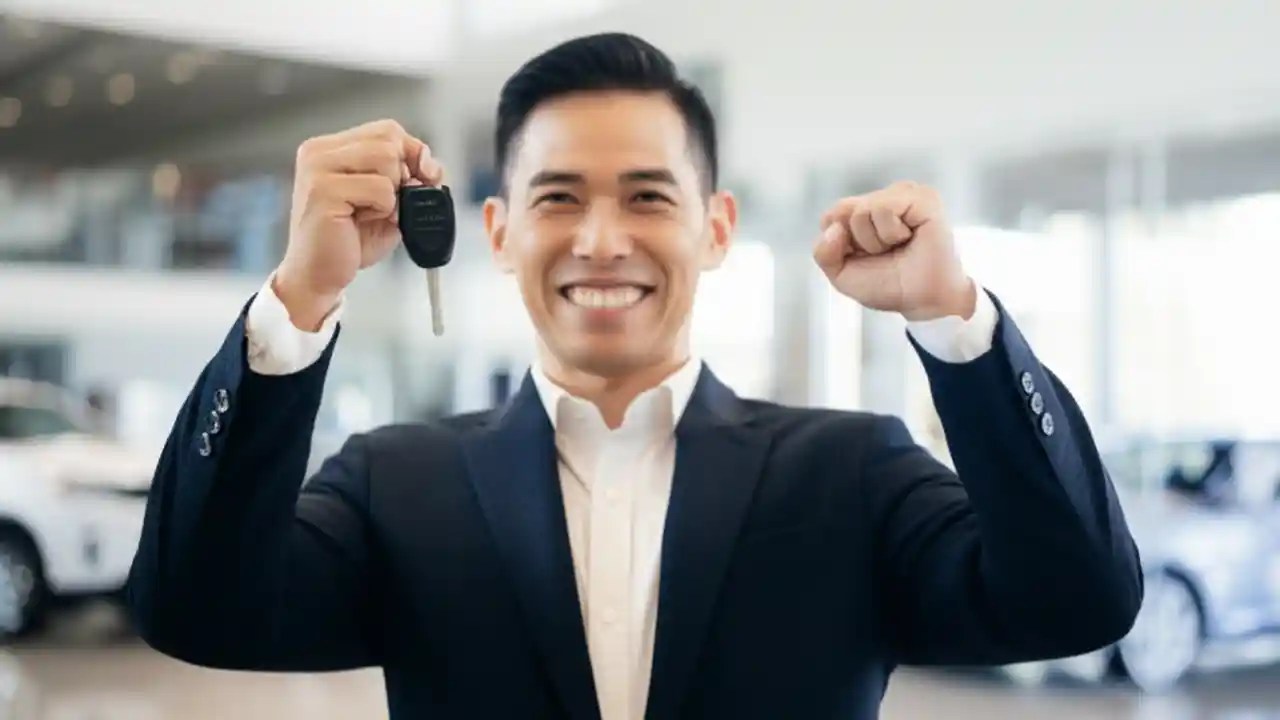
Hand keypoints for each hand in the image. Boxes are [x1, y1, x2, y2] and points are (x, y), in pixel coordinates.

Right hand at [275, 119, 444, 329]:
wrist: (318, 276)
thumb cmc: (348, 241)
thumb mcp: (386, 203)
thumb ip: (407, 178)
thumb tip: (431, 166)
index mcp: (330, 149)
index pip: (386, 130)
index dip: (413, 151)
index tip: (426, 174)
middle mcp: (319, 152)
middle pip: (388, 140)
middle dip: (403, 174)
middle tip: (390, 204)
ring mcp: (318, 169)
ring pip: (386, 159)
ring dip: (392, 194)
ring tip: (370, 213)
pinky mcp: (324, 190)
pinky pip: (380, 189)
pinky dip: (385, 209)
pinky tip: (360, 221)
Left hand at [812, 181, 975, 320]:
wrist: (922, 300)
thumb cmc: (889, 286)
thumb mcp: (842, 275)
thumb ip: (823, 253)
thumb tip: (834, 227)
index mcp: (864, 211)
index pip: (832, 215)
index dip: (842, 244)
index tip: (866, 257)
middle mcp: (883, 198)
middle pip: (844, 210)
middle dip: (858, 242)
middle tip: (885, 253)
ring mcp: (904, 194)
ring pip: (863, 209)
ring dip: (876, 239)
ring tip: (899, 246)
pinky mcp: (922, 196)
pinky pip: (884, 207)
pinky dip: (891, 232)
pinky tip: (909, 237)